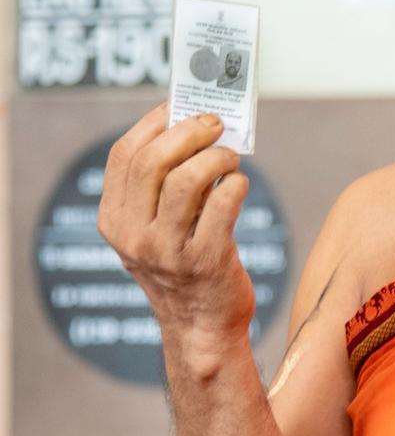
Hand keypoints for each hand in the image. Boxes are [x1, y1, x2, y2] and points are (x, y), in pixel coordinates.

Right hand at [97, 104, 254, 345]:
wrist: (201, 328)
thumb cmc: (185, 267)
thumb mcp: (155, 229)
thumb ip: (162, 187)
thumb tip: (193, 128)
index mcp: (114, 221)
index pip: (125, 155)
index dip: (154, 122)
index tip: (180, 107)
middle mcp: (133, 236)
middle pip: (154, 161)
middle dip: (190, 132)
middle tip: (216, 125)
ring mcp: (167, 251)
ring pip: (188, 179)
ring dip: (217, 157)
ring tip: (231, 158)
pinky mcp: (205, 261)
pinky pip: (222, 204)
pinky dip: (235, 185)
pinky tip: (239, 185)